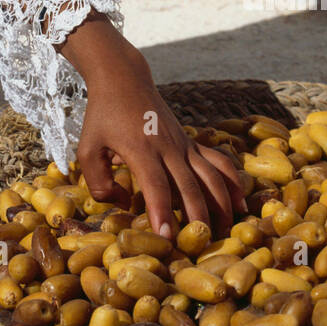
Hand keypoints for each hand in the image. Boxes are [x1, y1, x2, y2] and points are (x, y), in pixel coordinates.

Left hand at [57, 16, 245, 238]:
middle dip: (196, 218)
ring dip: (221, 204)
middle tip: (200, 247)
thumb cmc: (102, 116)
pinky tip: (240, 202)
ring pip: (211, 175)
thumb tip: (124, 205)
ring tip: (225, 231)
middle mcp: (167, 146)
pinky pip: (218, 162)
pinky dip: (232, 181)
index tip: (167, 239)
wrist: (124, 79)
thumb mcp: (86, 147)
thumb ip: (98, 181)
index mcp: (140, 148)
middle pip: (189, 186)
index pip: (155, 186)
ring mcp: (183, 143)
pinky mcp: (191, 142)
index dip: (162, 213)